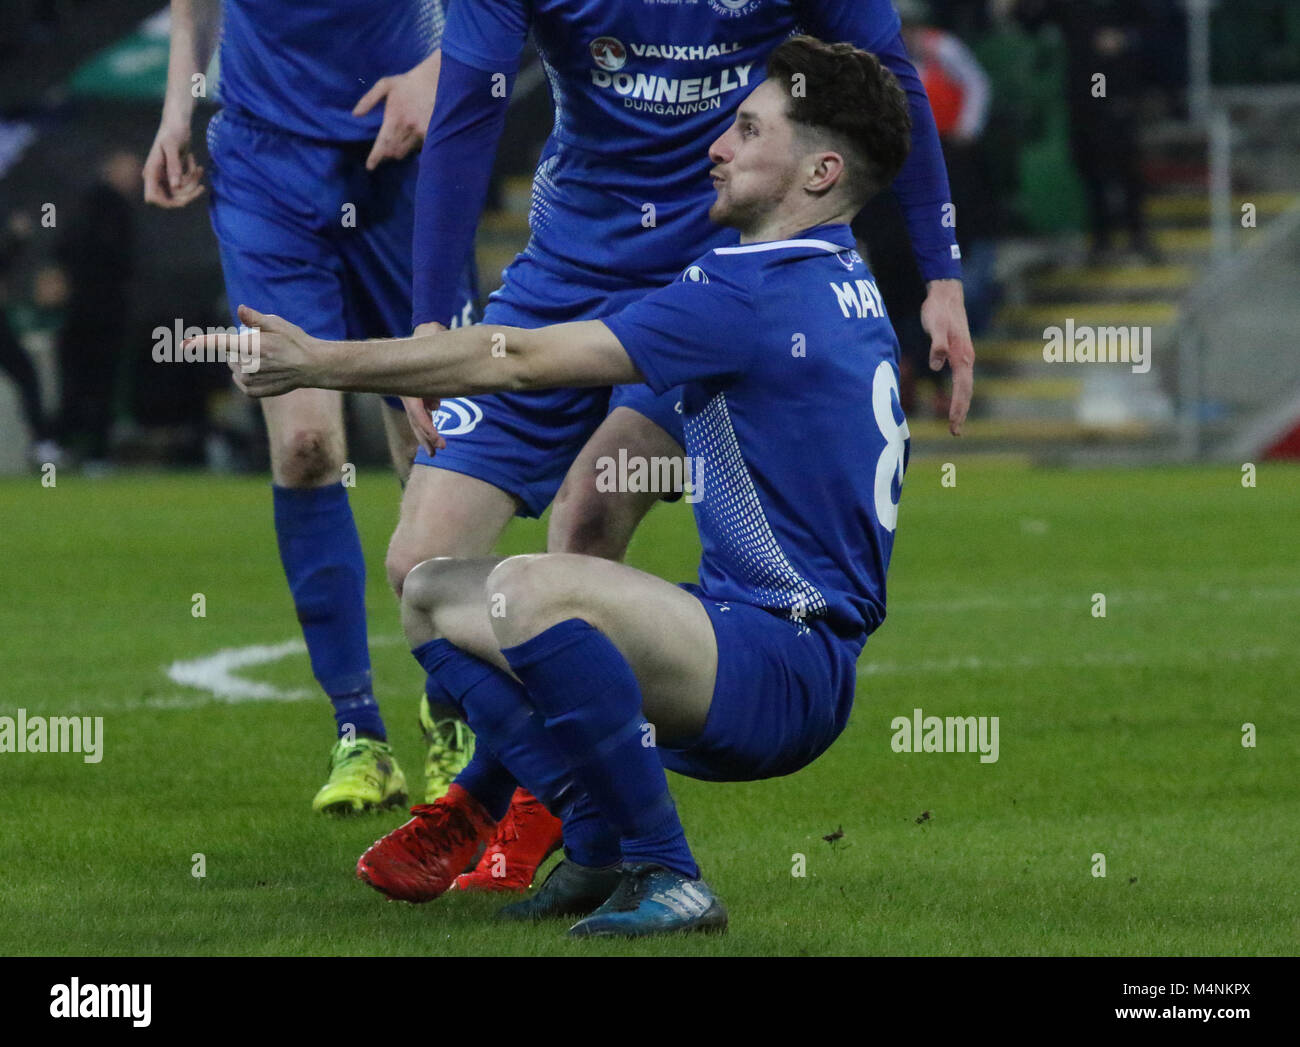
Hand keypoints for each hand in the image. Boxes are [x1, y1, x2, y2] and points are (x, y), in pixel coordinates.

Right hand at [143, 117, 205, 207]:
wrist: (177, 122)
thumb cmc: (173, 131)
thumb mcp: (172, 146)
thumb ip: (173, 166)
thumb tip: (175, 186)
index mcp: (151, 171)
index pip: (152, 197)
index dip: (166, 203)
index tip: (183, 200)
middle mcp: (157, 176)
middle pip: (171, 198)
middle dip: (188, 193)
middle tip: (200, 186)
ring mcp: (165, 176)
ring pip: (181, 191)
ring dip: (193, 182)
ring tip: (199, 168)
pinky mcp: (174, 173)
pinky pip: (186, 184)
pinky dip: (193, 176)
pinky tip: (196, 164)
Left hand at [186, 304, 321, 397]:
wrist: (312, 366)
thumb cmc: (294, 341)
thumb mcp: (277, 324)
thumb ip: (255, 318)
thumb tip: (240, 310)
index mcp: (252, 346)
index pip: (219, 344)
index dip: (200, 343)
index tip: (184, 345)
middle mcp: (249, 366)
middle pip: (229, 354)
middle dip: (238, 348)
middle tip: (260, 346)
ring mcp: (251, 381)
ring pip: (234, 368)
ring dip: (243, 361)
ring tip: (266, 360)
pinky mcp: (254, 392)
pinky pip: (241, 381)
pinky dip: (247, 375)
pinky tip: (264, 372)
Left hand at [353, 51, 440, 171]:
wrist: (433, 80)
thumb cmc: (406, 83)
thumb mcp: (384, 85)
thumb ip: (368, 99)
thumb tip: (355, 114)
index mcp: (394, 118)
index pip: (383, 143)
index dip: (375, 157)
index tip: (370, 167)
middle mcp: (408, 128)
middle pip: (394, 152)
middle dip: (387, 153)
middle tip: (384, 150)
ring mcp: (421, 132)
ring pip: (405, 151)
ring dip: (398, 151)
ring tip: (397, 142)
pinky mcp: (431, 133)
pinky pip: (418, 148)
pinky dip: (411, 147)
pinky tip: (410, 139)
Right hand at [399, 320, 446, 452]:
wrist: (424, 332)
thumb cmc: (427, 336)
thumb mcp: (432, 339)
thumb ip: (435, 353)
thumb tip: (436, 394)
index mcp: (409, 383)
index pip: (416, 411)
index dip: (425, 427)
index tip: (436, 440)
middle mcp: (409, 390)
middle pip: (415, 420)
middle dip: (425, 437)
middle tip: (435, 452)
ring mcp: (412, 392)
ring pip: (418, 418)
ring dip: (426, 435)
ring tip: (437, 449)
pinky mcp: (418, 392)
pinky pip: (423, 411)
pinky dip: (429, 423)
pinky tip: (436, 435)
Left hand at [920, 279, 974, 435]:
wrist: (945, 294)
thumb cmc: (938, 310)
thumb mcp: (934, 326)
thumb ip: (937, 344)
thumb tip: (937, 364)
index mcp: (962, 356)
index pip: (962, 388)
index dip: (958, 407)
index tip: (953, 424)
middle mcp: (966, 358)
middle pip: (966, 391)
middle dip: (961, 412)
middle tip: (955, 432)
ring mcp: (964, 356)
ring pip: (965, 386)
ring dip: (962, 405)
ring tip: (956, 423)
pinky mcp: (958, 353)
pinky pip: (961, 380)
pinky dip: (960, 394)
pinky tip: (955, 401)